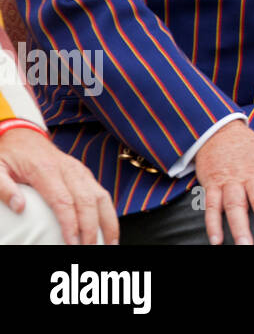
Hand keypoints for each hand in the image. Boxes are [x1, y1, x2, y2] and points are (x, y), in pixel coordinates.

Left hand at [0, 126, 116, 243]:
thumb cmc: (10, 155)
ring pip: (101, 196)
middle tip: (89, 248)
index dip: (71, 223)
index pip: (64, 201)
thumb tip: (19, 207)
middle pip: (87, 201)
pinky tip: (108, 227)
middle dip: (92, 228)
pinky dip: (108, 212)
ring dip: (108, 221)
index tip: (73, 242)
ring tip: (111, 242)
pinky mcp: (85, 174)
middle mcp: (69, 170)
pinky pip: (101, 193)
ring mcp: (80, 171)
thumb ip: (4, 188)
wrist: (24, 136)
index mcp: (47, 170)